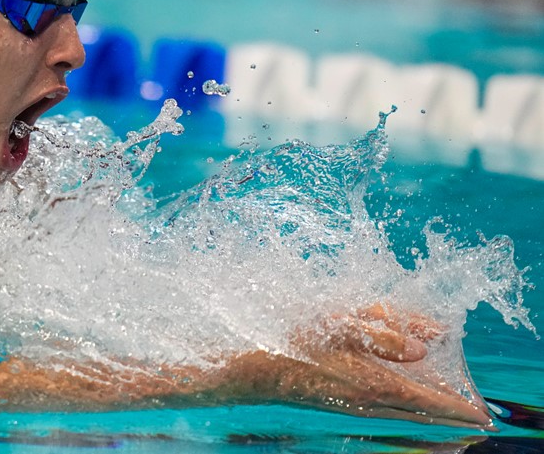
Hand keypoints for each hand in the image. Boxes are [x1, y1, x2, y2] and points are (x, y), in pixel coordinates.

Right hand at [261, 304, 492, 428]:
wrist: (262, 369)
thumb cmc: (300, 341)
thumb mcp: (344, 326)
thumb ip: (387, 334)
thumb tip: (424, 347)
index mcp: (377, 384)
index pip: (431, 401)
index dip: (459, 408)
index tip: (483, 416)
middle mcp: (372, 403)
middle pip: (423, 415)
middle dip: (452, 417)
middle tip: (477, 420)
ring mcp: (358, 408)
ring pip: (407, 414)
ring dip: (432, 414)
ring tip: (452, 412)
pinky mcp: (346, 406)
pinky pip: (390, 411)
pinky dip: (411, 409)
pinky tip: (410, 401)